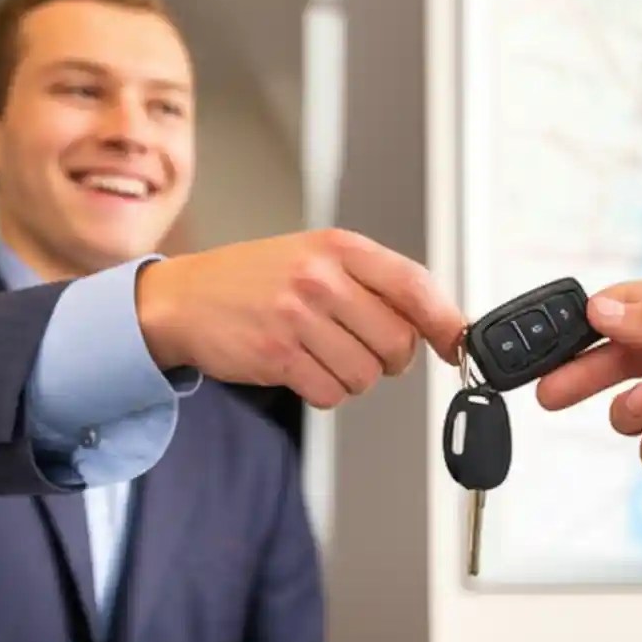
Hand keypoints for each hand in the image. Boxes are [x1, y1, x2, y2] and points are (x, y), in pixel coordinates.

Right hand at [135, 228, 464, 408]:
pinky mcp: (278, 355)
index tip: (457, 344)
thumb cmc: (255, 279)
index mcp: (339, 248)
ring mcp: (298, 317)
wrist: (183, 298)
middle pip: (398, 341)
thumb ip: (374, 284)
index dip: (446, 321)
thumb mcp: (316, 258)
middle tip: (363, 348)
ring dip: (352, 376)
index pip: (414, 285)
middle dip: (390, 358)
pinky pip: (331, 393)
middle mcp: (320, 278)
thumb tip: (439, 325)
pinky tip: (301, 367)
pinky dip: (324, 391)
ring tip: (320, 352)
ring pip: (366, 374)